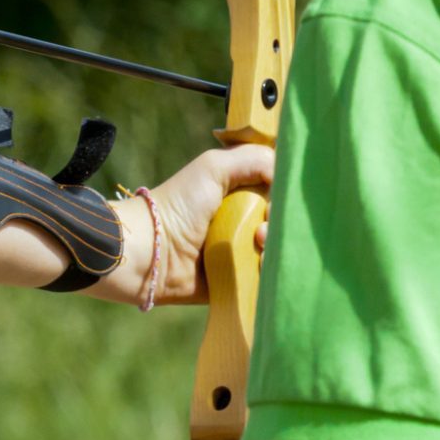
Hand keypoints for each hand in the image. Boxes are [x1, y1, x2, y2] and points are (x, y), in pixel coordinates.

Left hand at [122, 144, 273, 306]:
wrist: (152, 251)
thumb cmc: (179, 204)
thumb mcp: (214, 167)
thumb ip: (254, 159)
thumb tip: (287, 175)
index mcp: (242, 192)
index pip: (282, 192)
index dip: (286, 195)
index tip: (277, 199)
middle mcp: (246, 220)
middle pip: (286, 223)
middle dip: (281, 223)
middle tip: (261, 228)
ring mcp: (244, 251)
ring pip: (281, 250)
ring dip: (276, 247)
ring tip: (257, 243)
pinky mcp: (241, 280)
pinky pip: (269, 278)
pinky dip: (271, 271)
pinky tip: (259, 264)